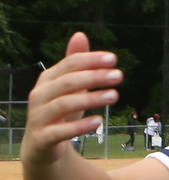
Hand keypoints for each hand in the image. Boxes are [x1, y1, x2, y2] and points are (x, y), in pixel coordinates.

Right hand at [20, 33, 121, 164]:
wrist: (41, 144)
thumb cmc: (59, 109)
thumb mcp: (68, 86)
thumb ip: (74, 63)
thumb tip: (80, 34)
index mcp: (47, 80)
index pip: (69, 64)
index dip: (90, 60)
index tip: (113, 59)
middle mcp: (40, 95)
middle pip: (67, 82)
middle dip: (93, 77)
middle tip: (118, 76)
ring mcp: (39, 117)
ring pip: (63, 104)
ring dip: (90, 99)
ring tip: (114, 96)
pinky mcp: (42, 138)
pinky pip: (60, 131)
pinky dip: (79, 126)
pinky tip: (98, 121)